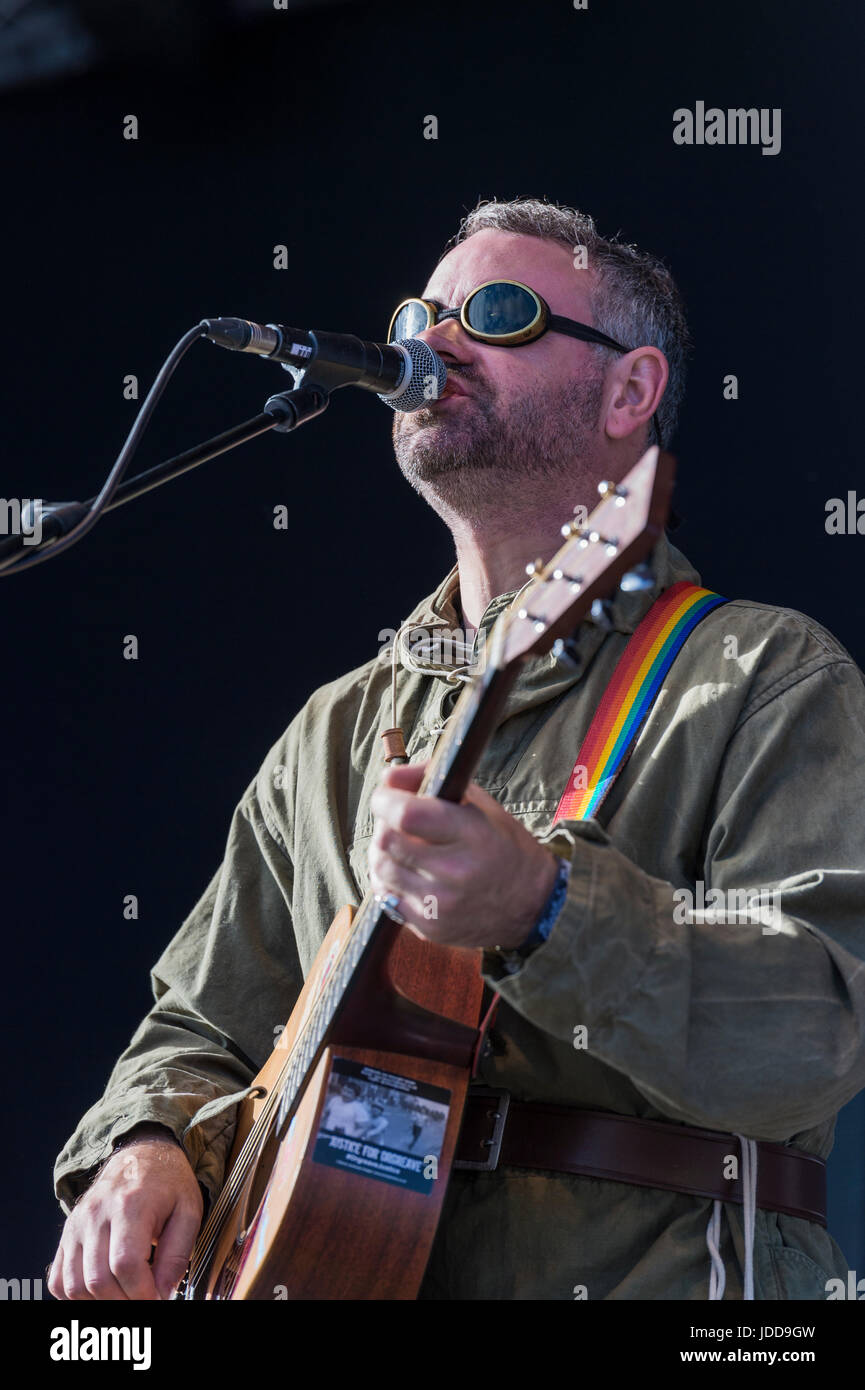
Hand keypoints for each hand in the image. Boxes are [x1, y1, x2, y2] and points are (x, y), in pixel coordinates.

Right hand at [48, 1125, 202, 1300]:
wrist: (142, 1153)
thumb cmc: (169, 1183)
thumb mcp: (189, 1211)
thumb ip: (177, 1254)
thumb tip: (163, 1293)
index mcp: (130, 1205)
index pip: (125, 1264)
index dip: (142, 1293)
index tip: (157, 1298)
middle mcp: (96, 1214)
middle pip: (98, 1280)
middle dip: (124, 1301)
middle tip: (144, 1298)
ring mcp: (76, 1224)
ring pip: (75, 1285)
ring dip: (101, 1301)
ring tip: (126, 1294)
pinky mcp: (67, 1233)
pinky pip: (58, 1280)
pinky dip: (76, 1295)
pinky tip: (102, 1290)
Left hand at [369, 760, 559, 950]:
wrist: (531, 905)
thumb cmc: (504, 847)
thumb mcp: (482, 806)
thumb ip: (434, 782)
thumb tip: (389, 777)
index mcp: (471, 835)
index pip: (408, 816)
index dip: (386, 800)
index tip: (385, 796)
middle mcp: (455, 872)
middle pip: (387, 841)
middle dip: (383, 824)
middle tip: (394, 821)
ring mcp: (440, 904)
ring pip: (381, 869)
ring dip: (382, 852)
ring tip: (401, 846)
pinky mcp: (430, 926)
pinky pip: (386, 897)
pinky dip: (388, 880)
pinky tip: (406, 872)